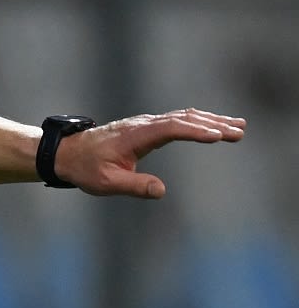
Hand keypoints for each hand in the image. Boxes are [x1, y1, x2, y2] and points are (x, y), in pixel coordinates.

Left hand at [53, 108, 246, 198]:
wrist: (68, 153)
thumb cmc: (86, 169)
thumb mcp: (106, 183)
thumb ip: (134, 186)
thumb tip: (161, 190)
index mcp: (135, 136)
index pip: (171, 128)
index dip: (195, 131)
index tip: (218, 136)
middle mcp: (142, 125)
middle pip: (182, 119)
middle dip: (212, 124)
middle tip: (239, 132)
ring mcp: (144, 124)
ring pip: (181, 117)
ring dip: (209, 121)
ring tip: (237, 127)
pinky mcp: (145, 128)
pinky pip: (176, 120)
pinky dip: (197, 121)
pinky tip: (212, 125)